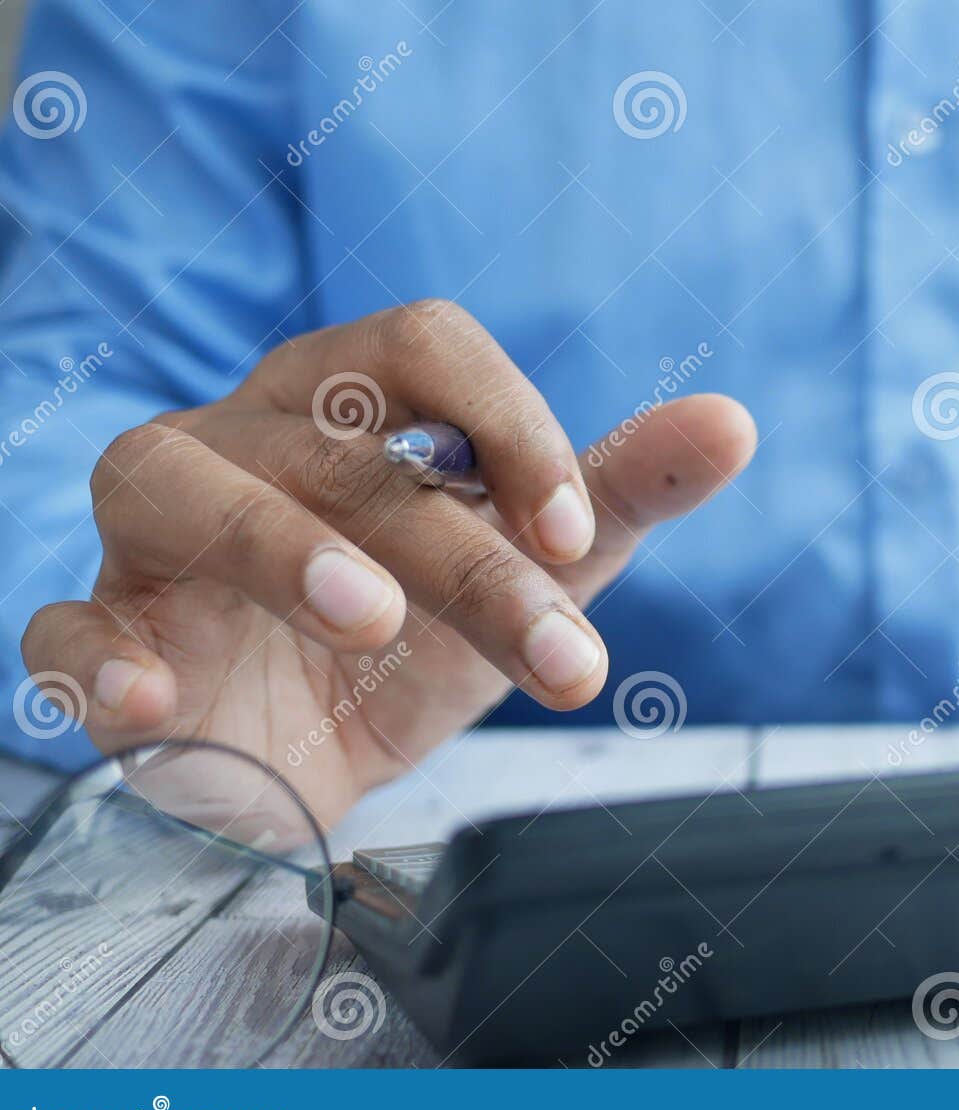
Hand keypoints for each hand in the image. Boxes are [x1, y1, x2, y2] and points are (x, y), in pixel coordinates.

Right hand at [21, 300, 756, 824]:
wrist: (304, 759)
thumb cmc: (414, 637)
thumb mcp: (529, 571)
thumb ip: (617, 493)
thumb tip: (735, 423)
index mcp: (353, 405)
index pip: (423, 344)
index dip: (508, 422)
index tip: (577, 538)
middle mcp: (250, 442)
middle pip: (340, 446)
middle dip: (461, 552)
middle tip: (560, 657)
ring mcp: (161, 537)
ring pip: (179, 485)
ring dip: (275, 545)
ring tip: (367, 618)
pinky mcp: (106, 636)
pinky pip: (65, 622)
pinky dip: (97, 659)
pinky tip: (158, 708)